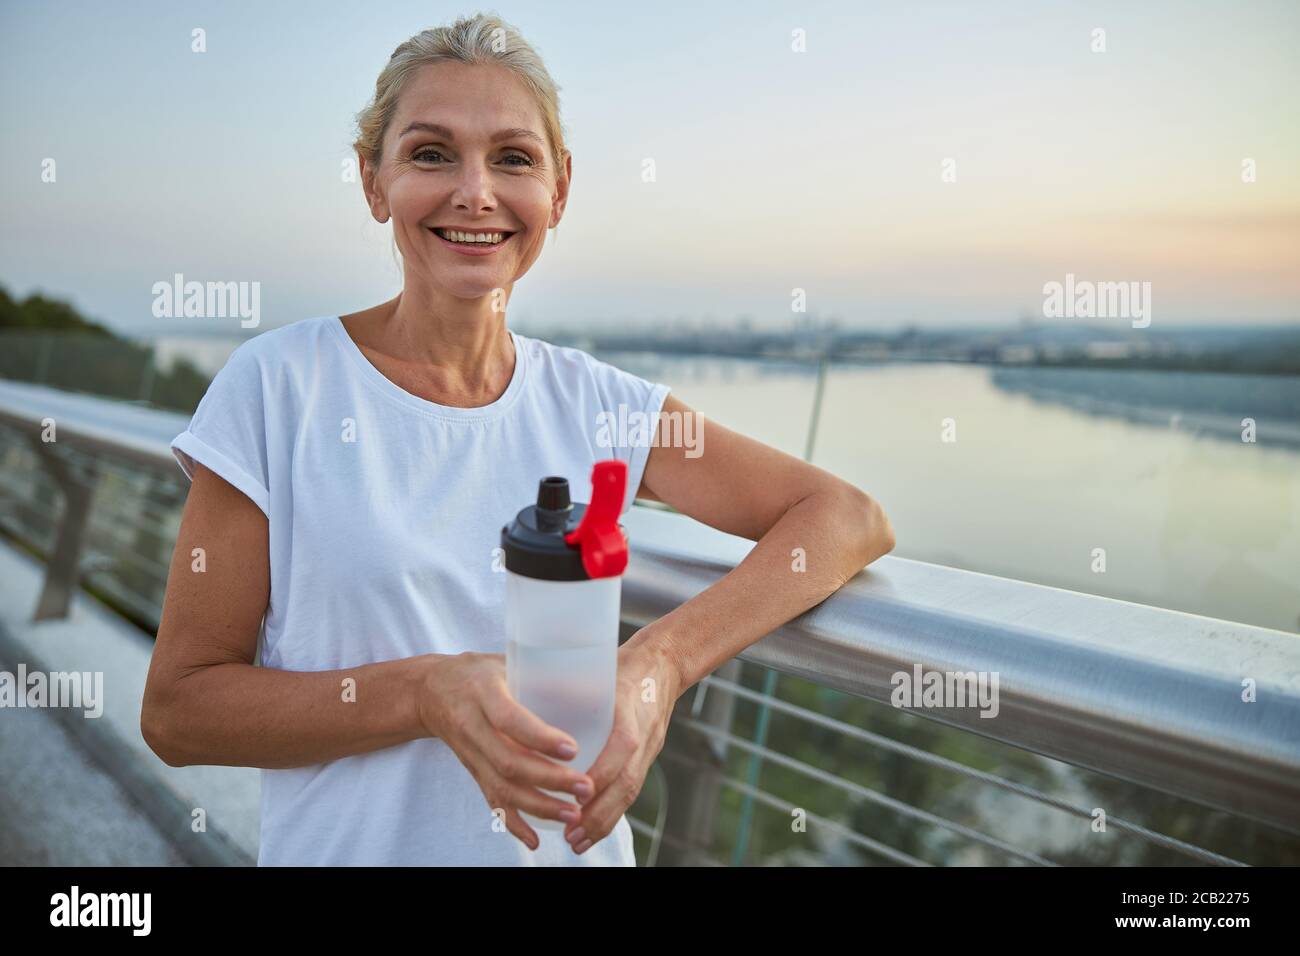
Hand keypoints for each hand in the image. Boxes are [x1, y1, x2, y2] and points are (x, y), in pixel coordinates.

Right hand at [416, 652, 595, 851]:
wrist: (431, 691)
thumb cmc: (478, 672)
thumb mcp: (504, 659)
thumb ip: (541, 672)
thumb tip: (592, 686)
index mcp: (483, 692)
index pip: (510, 719)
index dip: (540, 737)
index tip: (572, 749)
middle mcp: (472, 726)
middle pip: (508, 762)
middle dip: (549, 780)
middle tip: (585, 788)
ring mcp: (470, 754)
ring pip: (501, 787)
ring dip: (539, 806)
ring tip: (573, 814)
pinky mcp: (472, 772)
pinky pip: (491, 801)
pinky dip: (513, 824)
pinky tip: (535, 840)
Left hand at [563, 639, 681, 853]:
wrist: (662, 664)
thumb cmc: (621, 665)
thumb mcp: (599, 670)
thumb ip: (572, 689)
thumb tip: (529, 704)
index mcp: (632, 710)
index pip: (622, 748)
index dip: (601, 774)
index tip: (577, 795)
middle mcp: (644, 735)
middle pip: (626, 781)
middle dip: (599, 812)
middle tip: (571, 833)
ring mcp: (648, 749)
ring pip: (628, 793)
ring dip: (603, 821)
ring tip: (576, 841)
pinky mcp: (647, 757)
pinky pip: (630, 791)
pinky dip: (611, 814)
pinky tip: (591, 830)